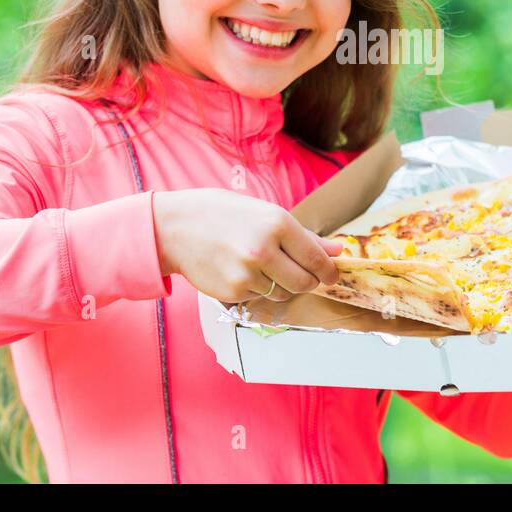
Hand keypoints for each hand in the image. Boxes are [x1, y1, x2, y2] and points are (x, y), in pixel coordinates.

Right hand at [152, 189, 342, 303]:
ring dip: (280, 285)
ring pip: (282, 293)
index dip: (329, 271)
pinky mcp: (233, 292)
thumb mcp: (265, 213)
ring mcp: (247, 274)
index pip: (316, 258)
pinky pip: (259, 298)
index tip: (332, 275)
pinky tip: (240, 270)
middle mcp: (264, 250)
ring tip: (260, 264)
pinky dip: (256, 289)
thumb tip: (336, 251)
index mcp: (277, 223)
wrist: (174, 227)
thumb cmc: (222, 214)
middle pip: (305, 282)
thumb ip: (302, 236)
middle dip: (308, 281)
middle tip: (301, 274)